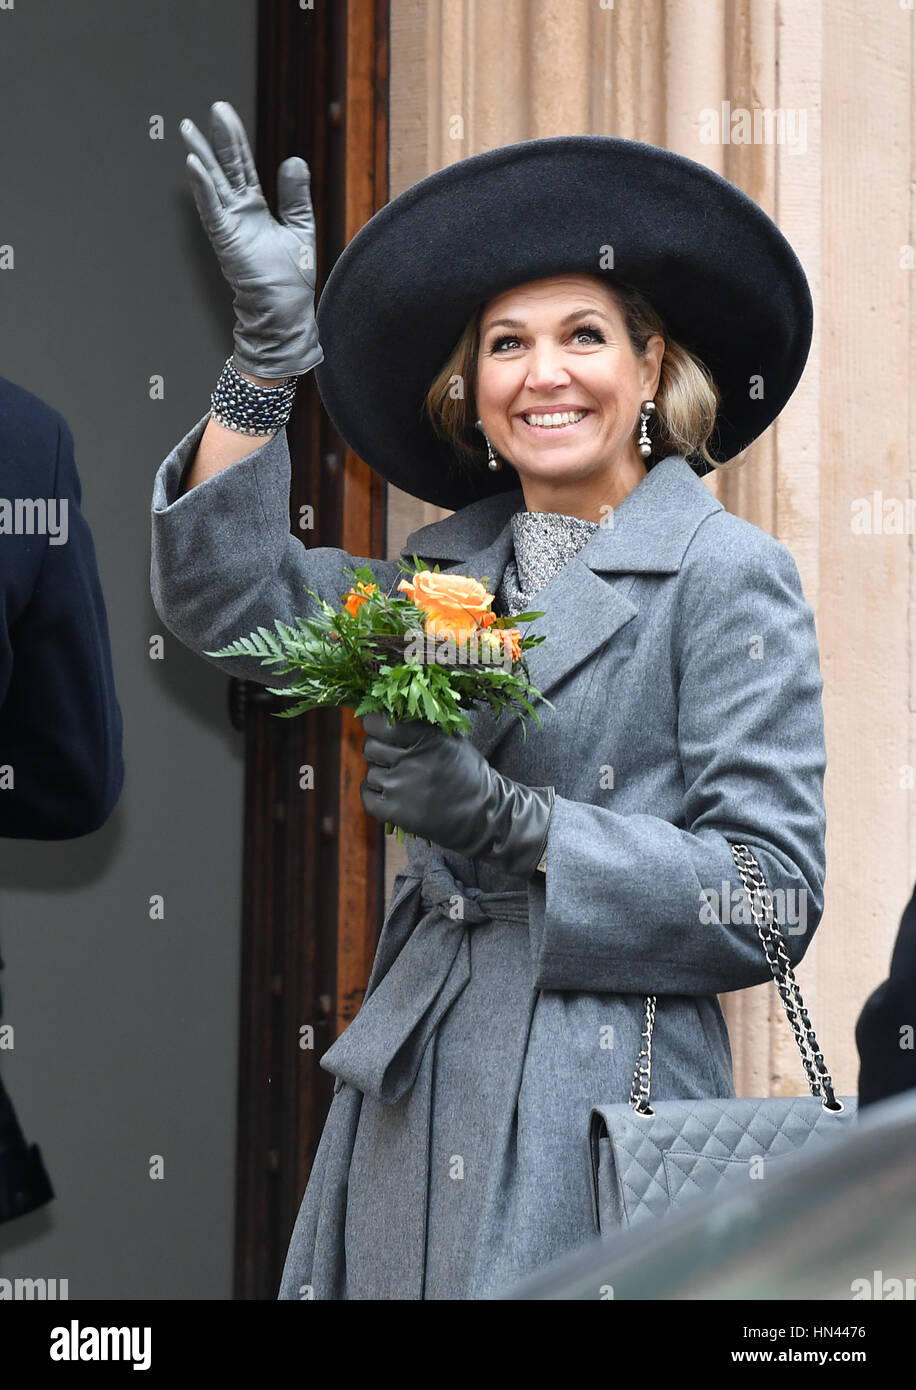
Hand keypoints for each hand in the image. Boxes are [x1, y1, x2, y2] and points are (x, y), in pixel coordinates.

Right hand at [179, 100, 323, 379]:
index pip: (241, 167)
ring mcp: (230, 227)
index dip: (233, 141)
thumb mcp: (299, 229)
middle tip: (210, 109)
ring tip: (188, 129)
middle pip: (225, 169)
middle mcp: (238, 215)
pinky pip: (212, 210)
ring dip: (202, 157)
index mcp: (254, 210)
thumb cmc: (290, 280)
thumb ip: (295, 197)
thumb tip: (294, 159)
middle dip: (217, 139)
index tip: (222, 113)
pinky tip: (195, 166)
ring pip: (214, 185)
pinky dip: (203, 189)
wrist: (285, 314)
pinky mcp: (227, 241)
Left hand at [359, 711, 554, 878]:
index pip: (382, 724)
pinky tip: (388, 793)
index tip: (376, 725)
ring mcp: (401, 787)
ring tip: (400, 780)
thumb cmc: (468, 775)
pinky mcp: (396, 812)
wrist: (483, 815)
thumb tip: (391, 712)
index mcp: (427, 739)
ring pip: (371, 773)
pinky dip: (373, 794)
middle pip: (371, 747)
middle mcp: (411, 760)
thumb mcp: (453, 741)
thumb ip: (424, 728)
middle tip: (392, 756)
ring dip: (381, 775)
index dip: (374, 723)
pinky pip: (367, 797)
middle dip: (378, 750)